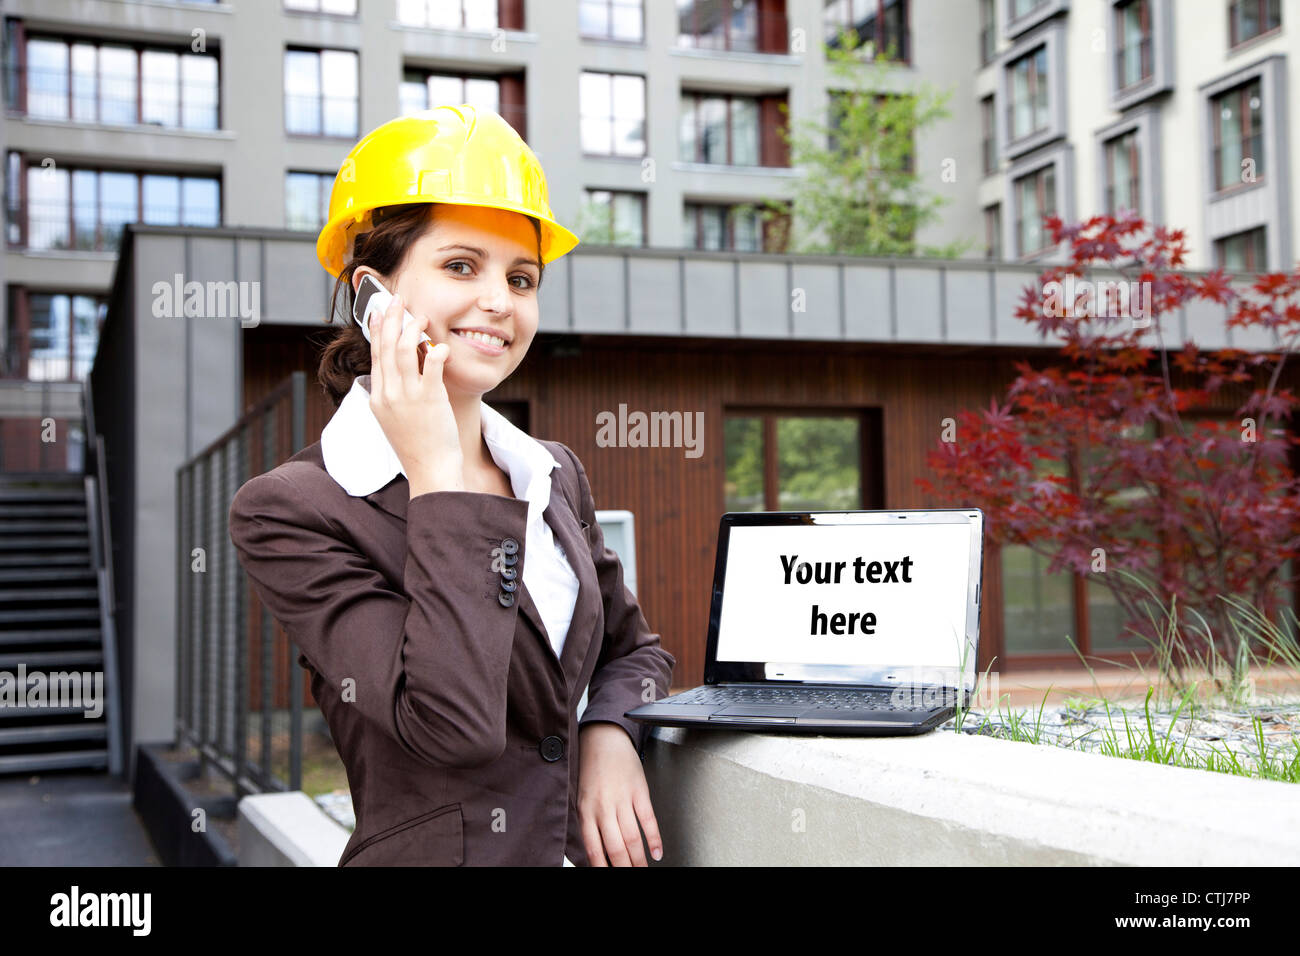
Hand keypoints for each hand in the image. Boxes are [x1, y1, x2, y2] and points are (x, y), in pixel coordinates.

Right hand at [367, 292, 463, 491]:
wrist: (429, 470)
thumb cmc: (417, 447)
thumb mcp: (393, 420)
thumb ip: (391, 397)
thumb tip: (393, 377)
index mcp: (378, 397)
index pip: (374, 355)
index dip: (377, 330)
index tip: (379, 312)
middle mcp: (389, 394)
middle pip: (385, 345)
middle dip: (391, 318)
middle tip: (398, 299)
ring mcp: (407, 396)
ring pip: (403, 349)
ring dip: (413, 328)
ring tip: (423, 317)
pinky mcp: (429, 399)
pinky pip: (430, 364)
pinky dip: (436, 350)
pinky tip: (442, 346)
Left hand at [577, 722, 662, 865]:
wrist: (604, 737)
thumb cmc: (592, 768)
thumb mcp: (582, 797)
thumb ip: (588, 823)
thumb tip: (596, 854)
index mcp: (585, 810)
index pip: (594, 849)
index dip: (602, 868)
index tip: (609, 877)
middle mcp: (602, 806)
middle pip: (615, 848)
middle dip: (625, 869)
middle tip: (631, 877)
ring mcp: (622, 798)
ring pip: (632, 838)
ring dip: (639, 860)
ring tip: (643, 870)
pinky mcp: (639, 790)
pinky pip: (648, 819)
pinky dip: (654, 839)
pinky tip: (657, 852)